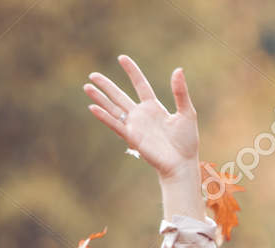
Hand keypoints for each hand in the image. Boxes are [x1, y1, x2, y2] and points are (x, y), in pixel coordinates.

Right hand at [84, 55, 199, 181]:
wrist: (182, 163)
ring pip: (113, 109)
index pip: (140, 85)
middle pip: (120, 96)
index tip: (122, 58)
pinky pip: (115, 125)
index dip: (132, 72)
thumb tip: (178, 69)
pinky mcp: (132, 137)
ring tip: (87, 87)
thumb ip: (180, 92)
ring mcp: (135, 126)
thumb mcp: (187, 112)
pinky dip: (104, 116)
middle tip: (92, 75)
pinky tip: (92, 107)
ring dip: (100, 98)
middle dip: (106, 86)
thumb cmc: (187, 141)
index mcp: (154, 107)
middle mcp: (141, 115)